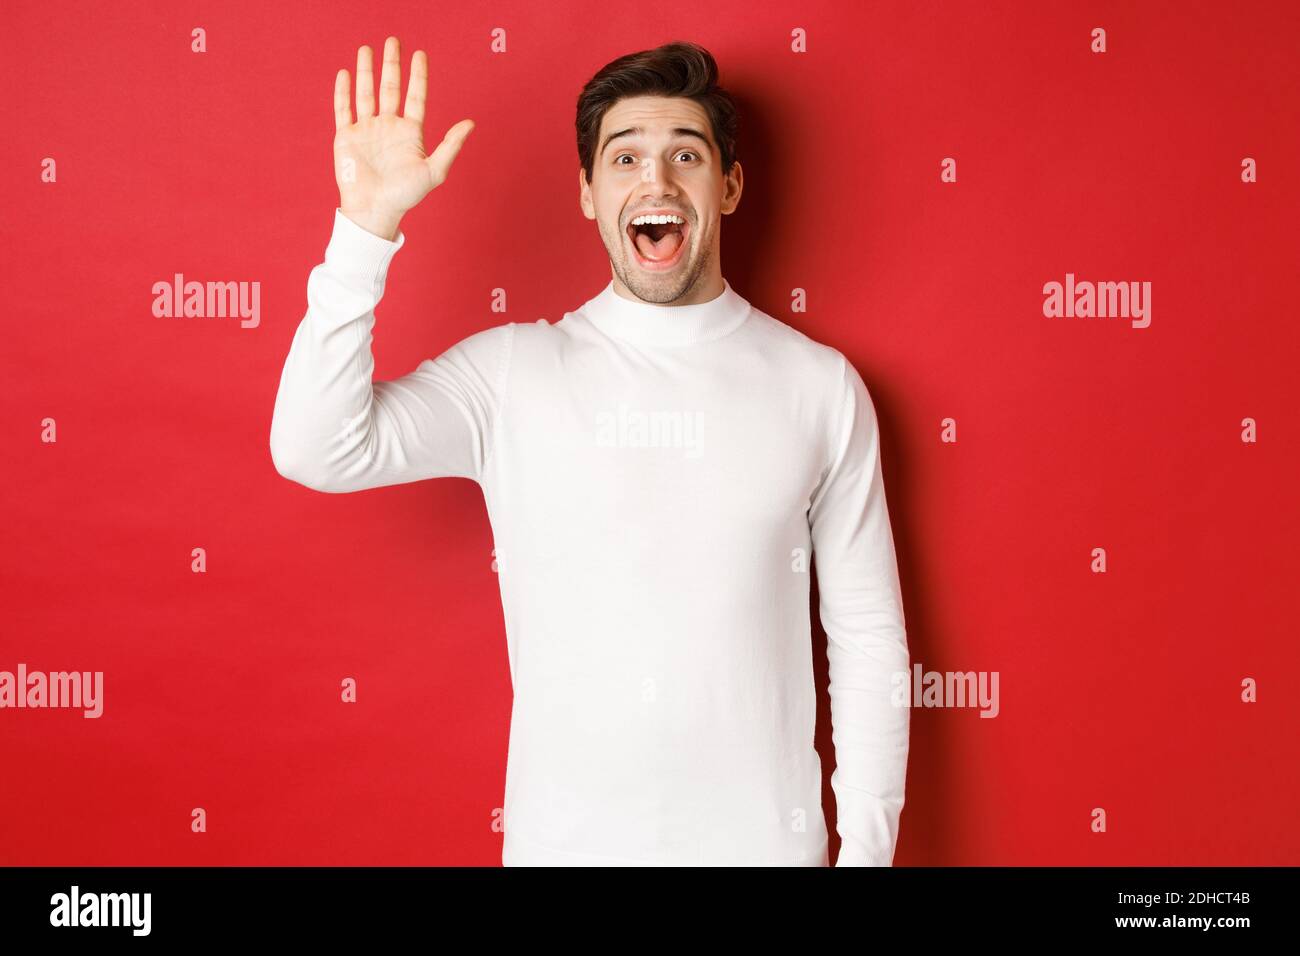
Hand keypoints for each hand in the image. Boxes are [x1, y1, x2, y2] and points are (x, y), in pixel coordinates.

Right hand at [332, 36, 474, 239]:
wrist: (375, 210)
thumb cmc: (406, 195)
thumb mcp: (434, 170)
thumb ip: (451, 145)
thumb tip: (471, 123)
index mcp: (410, 133)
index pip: (415, 97)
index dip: (418, 76)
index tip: (420, 54)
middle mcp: (388, 127)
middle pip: (390, 89)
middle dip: (392, 65)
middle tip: (393, 41)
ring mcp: (367, 130)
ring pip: (366, 93)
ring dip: (366, 71)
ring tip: (367, 48)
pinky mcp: (346, 137)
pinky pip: (343, 109)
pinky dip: (343, 92)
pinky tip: (346, 73)